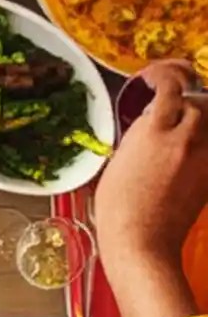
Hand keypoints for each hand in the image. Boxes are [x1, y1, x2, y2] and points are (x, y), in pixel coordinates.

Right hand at [96, 60, 207, 265]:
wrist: (142, 240)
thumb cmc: (118, 205)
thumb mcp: (120, 158)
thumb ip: (141, 133)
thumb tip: (154, 119)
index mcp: (152, 132)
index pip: (171, 87)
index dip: (164, 75)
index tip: (154, 79)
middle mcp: (184, 140)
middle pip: (200, 101)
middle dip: (188, 97)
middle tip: (175, 101)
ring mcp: (204, 159)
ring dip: (201, 116)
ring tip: (186, 123)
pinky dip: (205, 139)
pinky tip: (191, 146)